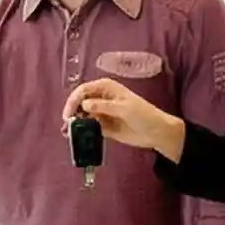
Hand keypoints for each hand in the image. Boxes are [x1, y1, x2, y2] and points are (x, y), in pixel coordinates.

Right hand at [61, 78, 185, 160]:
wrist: (157, 133)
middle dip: (72, 111)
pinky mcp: (104, 126)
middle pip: (80, 102)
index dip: (74, 100)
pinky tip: (76, 137)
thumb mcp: (124, 108)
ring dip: (75, 122)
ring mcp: (102, 112)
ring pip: (83, 115)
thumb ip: (104, 106)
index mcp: (107, 88)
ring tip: (68, 133)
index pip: (84, 90)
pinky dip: (82, 131)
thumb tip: (85, 105)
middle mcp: (102, 98)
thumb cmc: (144, 115)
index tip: (69, 114)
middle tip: (67, 124)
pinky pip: (89, 127)